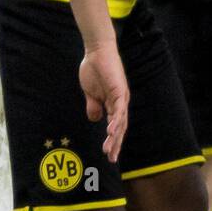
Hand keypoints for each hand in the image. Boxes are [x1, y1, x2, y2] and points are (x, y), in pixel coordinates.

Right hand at [79, 42, 128, 162]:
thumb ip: (94, 106)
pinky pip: (118, 108)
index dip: (113, 140)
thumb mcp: (91, 93)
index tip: (108, 154)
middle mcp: (120, 102)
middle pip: (120, 127)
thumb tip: (95, 120)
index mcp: (114, 104)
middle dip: (115, 143)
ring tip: (109, 149)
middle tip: (111, 158)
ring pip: (120, 121)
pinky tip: (111, 131)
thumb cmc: (93, 70)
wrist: (95, 52)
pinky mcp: (119, 90)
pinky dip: (115, 120)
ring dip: (115, 136)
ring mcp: (121, 96)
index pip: (116, 126)